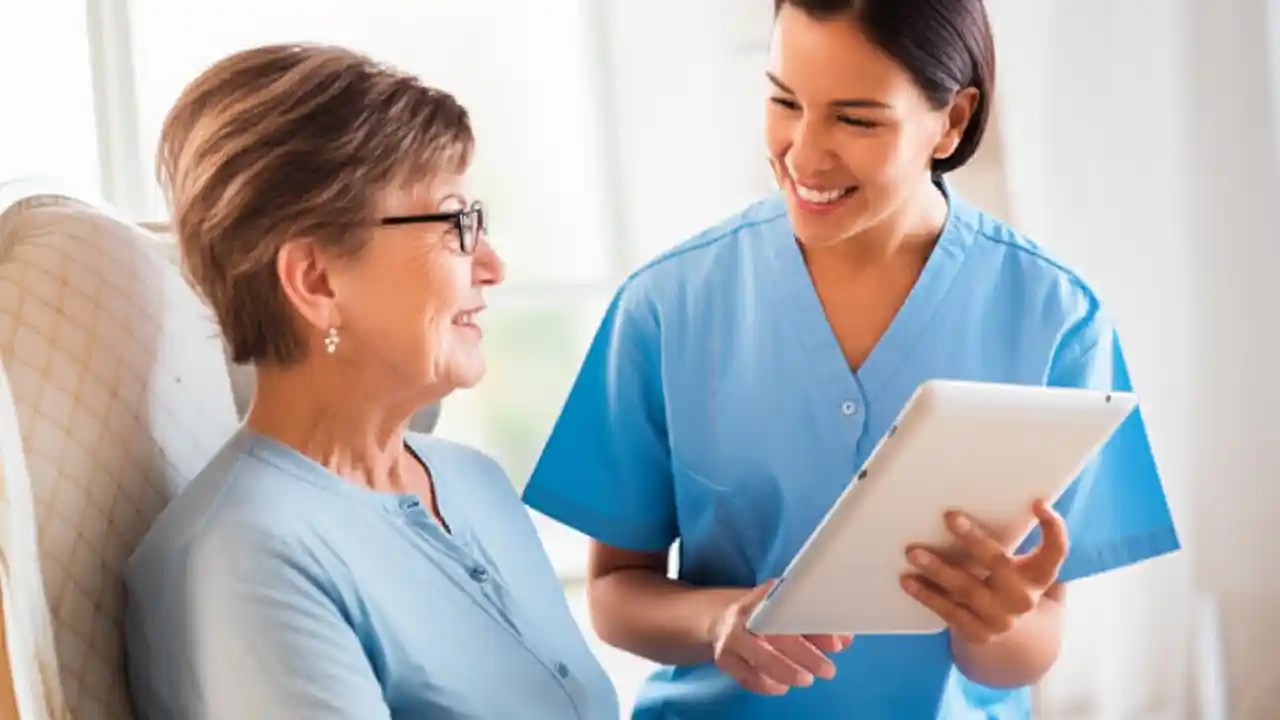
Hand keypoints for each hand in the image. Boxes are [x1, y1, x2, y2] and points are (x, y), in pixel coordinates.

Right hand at [709, 580, 852, 694]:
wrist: (720, 621)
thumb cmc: (762, 617)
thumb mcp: (785, 611)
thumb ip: (813, 623)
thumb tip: (844, 638)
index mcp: (763, 596)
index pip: (791, 608)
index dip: (814, 626)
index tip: (835, 642)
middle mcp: (744, 614)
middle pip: (776, 633)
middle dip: (806, 655)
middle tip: (828, 670)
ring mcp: (730, 637)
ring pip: (760, 657)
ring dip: (787, 672)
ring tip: (807, 679)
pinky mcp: (724, 659)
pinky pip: (746, 676)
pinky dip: (767, 684)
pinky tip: (783, 687)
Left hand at [901, 500, 1068, 643]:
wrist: (1012, 640)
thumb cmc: (1008, 584)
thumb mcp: (1021, 566)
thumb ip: (1011, 538)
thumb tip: (978, 492)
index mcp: (1038, 575)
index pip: (1056, 550)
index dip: (1053, 527)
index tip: (1038, 503)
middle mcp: (1023, 597)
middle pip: (999, 563)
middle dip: (973, 539)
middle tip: (948, 516)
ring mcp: (1000, 618)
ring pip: (966, 588)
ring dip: (938, 569)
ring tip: (913, 552)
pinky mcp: (977, 632)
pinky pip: (949, 611)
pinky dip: (927, 595)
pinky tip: (908, 580)